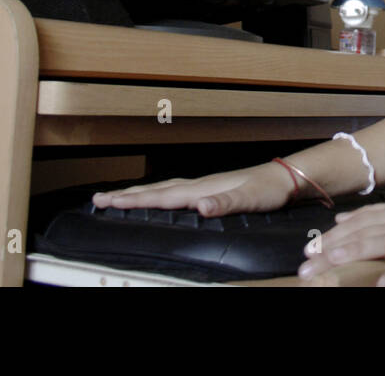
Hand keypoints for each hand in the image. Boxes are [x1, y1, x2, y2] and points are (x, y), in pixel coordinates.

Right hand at [90, 162, 293, 216]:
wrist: (286, 178)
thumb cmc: (269, 190)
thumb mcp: (249, 199)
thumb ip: (225, 203)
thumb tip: (200, 206)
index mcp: (202, 189)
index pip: (161, 197)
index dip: (133, 202)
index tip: (107, 203)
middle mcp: (199, 185)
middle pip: (155, 190)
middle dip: (126, 196)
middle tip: (97, 199)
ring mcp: (204, 186)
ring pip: (163, 189)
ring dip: (139, 193)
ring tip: (118, 197)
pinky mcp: (211, 189)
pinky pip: (175, 192)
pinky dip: (157, 194)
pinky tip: (157, 197)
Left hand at [298, 201, 384, 286]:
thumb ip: (374, 218)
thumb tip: (341, 219)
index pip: (356, 223)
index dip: (331, 235)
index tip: (308, 249)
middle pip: (363, 233)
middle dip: (333, 248)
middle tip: (309, 264)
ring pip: (384, 243)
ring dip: (357, 250)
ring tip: (334, 261)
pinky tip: (382, 285)